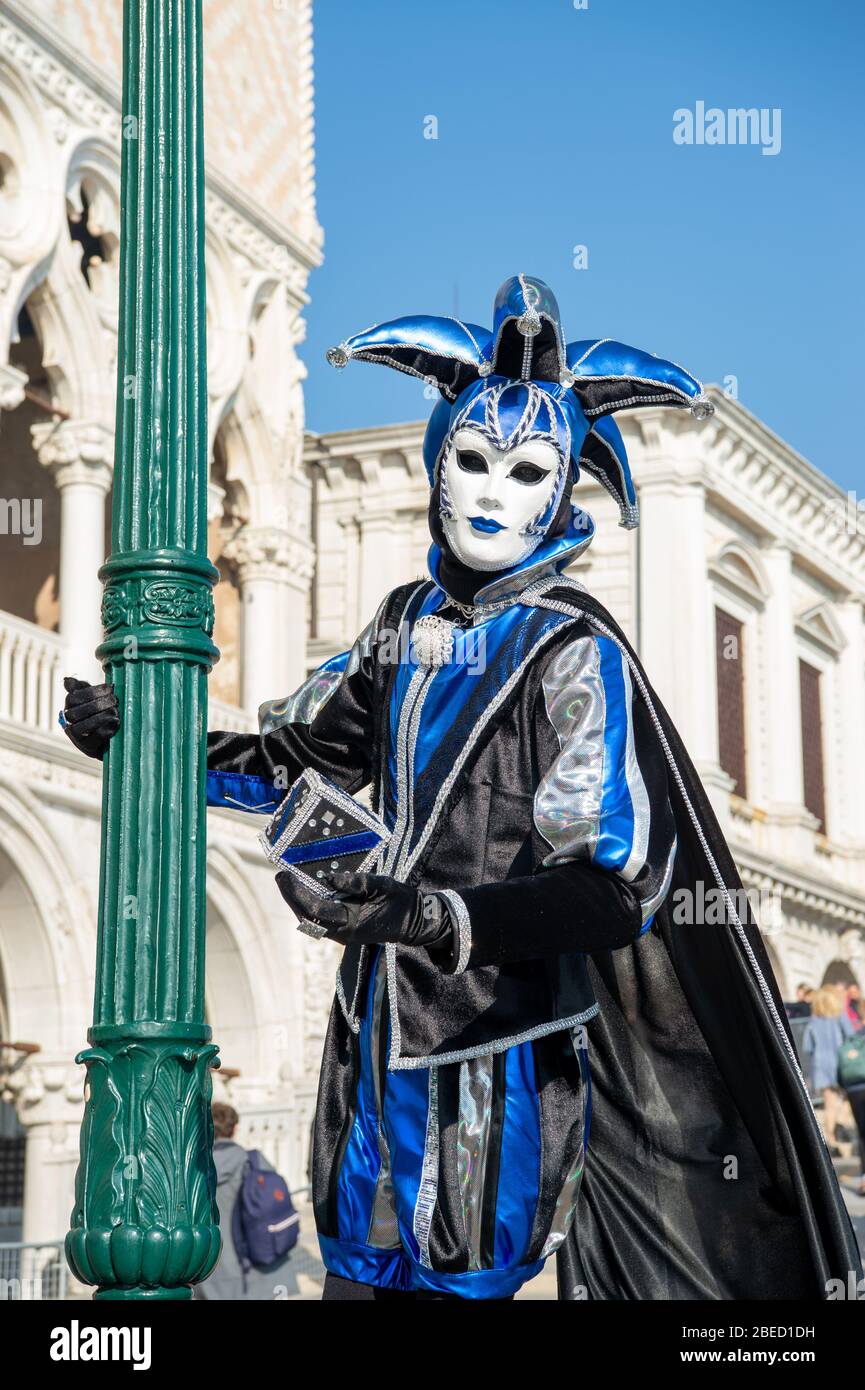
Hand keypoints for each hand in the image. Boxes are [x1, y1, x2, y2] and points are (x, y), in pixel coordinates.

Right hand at [62, 677, 119, 759]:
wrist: (112, 736)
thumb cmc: (101, 712)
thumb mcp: (92, 697)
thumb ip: (81, 687)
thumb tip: (66, 680)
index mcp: (69, 707)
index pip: (73, 698)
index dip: (92, 692)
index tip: (110, 688)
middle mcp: (68, 723)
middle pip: (76, 713)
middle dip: (98, 704)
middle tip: (115, 700)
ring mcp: (76, 738)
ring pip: (81, 727)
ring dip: (101, 717)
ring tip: (116, 711)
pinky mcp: (87, 748)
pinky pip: (93, 740)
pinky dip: (105, 730)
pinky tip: (116, 722)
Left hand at [275, 867, 452, 951]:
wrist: (414, 921)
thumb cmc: (399, 901)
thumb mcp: (380, 885)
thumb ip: (355, 883)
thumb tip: (329, 879)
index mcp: (350, 923)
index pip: (315, 910)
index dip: (297, 893)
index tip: (285, 876)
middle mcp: (342, 933)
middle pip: (307, 917)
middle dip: (291, 897)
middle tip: (280, 876)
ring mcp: (342, 934)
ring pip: (311, 920)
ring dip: (298, 901)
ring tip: (288, 882)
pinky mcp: (344, 930)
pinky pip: (320, 920)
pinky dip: (310, 905)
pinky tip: (305, 891)